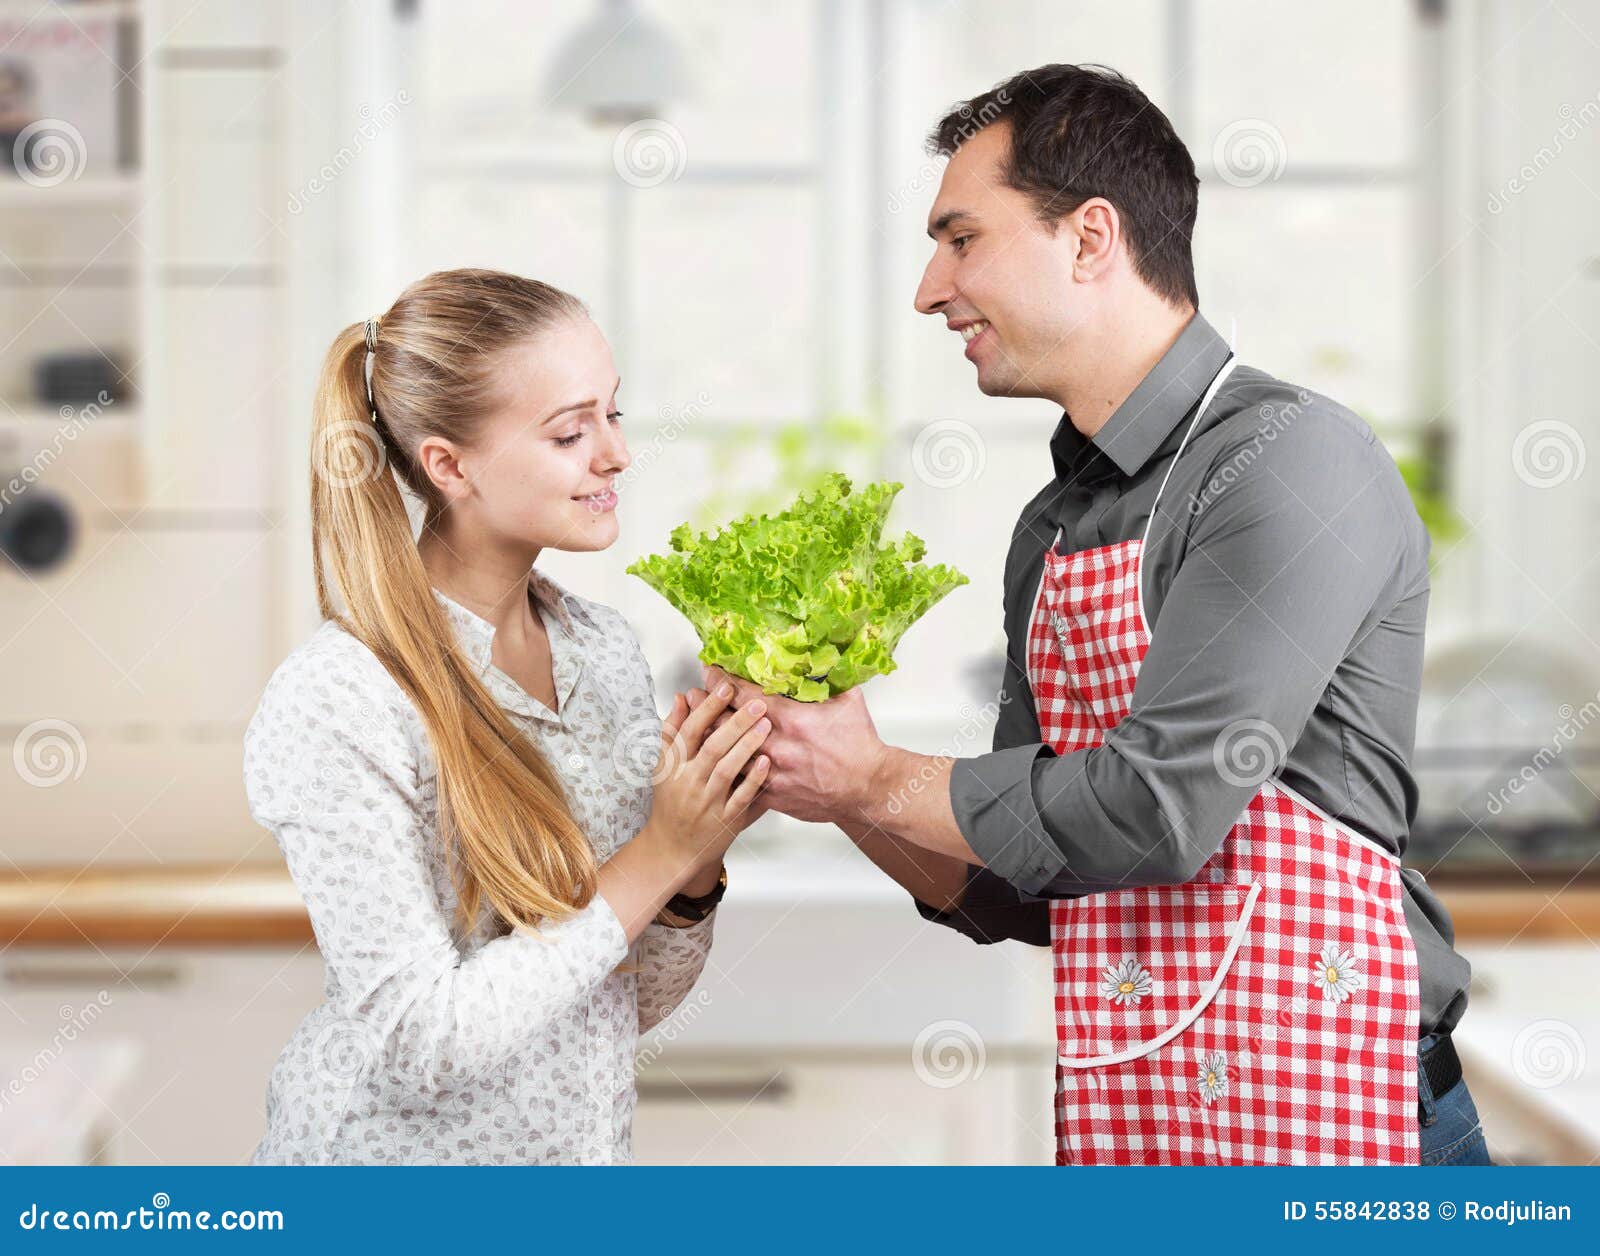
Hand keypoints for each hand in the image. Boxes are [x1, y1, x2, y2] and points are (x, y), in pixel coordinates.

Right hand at [646, 682, 771, 869]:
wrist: (672, 847)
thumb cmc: (671, 801)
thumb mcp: (664, 765)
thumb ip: (673, 729)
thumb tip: (683, 697)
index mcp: (673, 765)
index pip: (690, 730)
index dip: (708, 707)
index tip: (726, 688)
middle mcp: (688, 782)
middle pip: (712, 747)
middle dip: (735, 722)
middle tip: (757, 702)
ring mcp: (707, 802)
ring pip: (726, 770)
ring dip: (747, 746)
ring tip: (766, 725)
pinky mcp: (724, 821)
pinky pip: (740, 798)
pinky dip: (753, 780)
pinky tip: (766, 762)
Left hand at [697, 665, 886, 823]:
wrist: (868, 788)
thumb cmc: (859, 745)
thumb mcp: (847, 700)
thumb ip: (827, 677)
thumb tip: (820, 654)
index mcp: (791, 718)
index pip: (744, 694)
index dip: (722, 680)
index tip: (710, 672)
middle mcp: (776, 745)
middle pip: (727, 722)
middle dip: (706, 707)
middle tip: (693, 696)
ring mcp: (771, 772)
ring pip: (727, 754)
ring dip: (710, 739)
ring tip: (694, 727)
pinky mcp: (772, 795)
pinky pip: (740, 783)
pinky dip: (726, 772)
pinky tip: (714, 765)